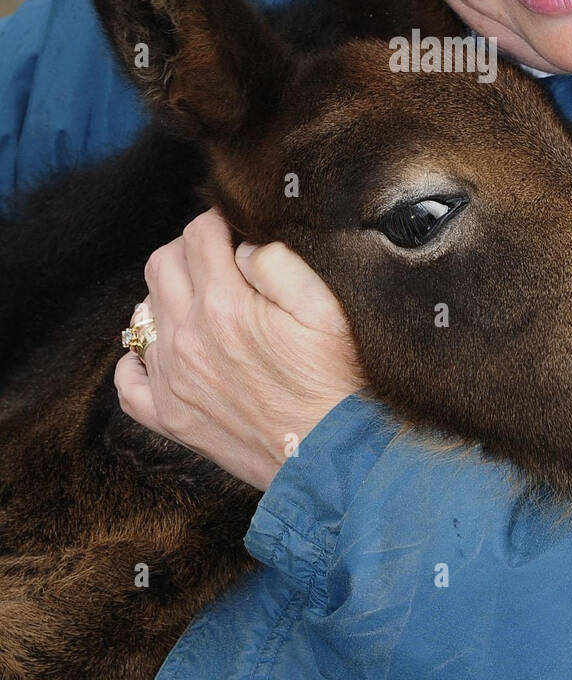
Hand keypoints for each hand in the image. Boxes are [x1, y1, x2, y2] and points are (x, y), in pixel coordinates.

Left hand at [115, 208, 364, 490]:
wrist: (333, 458)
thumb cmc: (337, 381)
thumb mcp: (325, 306)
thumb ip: (279, 263)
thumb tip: (244, 246)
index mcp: (223, 305)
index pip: (198, 235)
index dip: (218, 221)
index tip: (234, 227)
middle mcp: (186, 339)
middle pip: (161, 264)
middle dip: (188, 250)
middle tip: (219, 258)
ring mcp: (170, 381)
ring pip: (142, 313)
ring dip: (168, 296)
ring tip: (202, 301)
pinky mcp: (168, 418)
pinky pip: (127, 379)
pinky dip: (138, 358)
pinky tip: (166, 349)